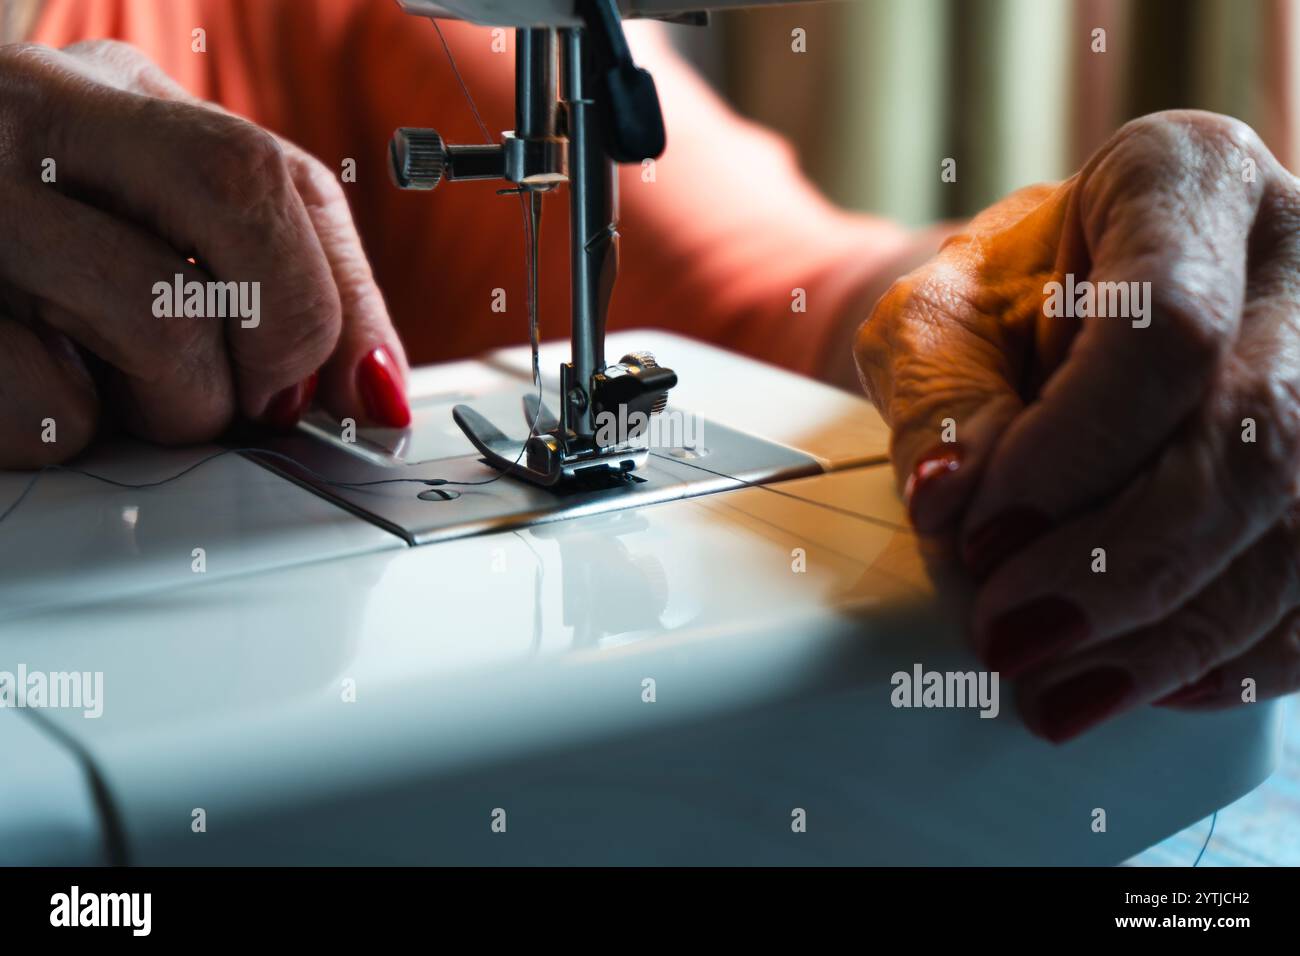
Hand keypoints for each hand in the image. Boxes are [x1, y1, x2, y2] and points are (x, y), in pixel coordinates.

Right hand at [0, 40, 409, 467]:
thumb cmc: (8, 236)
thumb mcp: (124, 212)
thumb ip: (249, 266)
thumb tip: (363, 383)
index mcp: (107, 97)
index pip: (285, 178)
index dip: (348, 302)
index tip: (369, 394)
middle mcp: (31, 116)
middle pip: (243, 196)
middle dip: (289, 330)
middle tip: (263, 399)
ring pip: (161, 316)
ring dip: (180, 405)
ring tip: (128, 396)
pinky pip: (50, 406)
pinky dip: (67, 430)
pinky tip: (32, 392)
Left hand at [855, 110, 1299, 740]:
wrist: (1046, 318)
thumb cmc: (991, 306)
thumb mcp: (933, 326)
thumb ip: (941, 405)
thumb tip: (950, 501)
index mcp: (1189, 183)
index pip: (1168, 329)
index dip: (1077, 453)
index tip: (982, 535)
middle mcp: (1296, 262)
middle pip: (1258, 438)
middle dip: (1124, 564)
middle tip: (1012, 635)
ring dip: (1174, 631)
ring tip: (1057, 688)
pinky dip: (1234, 653)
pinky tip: (1147, 681)